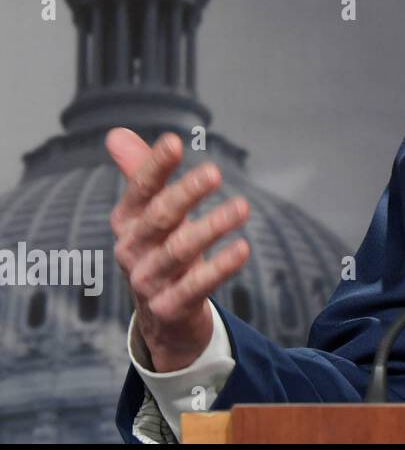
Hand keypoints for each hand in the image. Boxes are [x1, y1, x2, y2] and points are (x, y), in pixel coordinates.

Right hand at [107, 128, 250, 371]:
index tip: (174, 141)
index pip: (139, 189)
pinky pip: (196, 286)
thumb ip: (139, 174)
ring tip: (242, 207)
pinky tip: (242, 248)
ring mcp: (148, 281)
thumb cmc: (161, 250)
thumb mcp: (150, 214)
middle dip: (185, 194)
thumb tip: (116, 133)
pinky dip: (219, 268)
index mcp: (127, 222)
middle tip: (214, 172)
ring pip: (179, 251)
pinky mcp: (169, 308)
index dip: (154, 166)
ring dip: (211, 227)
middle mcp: (132, 250)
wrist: (163, 316)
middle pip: (158, 217)